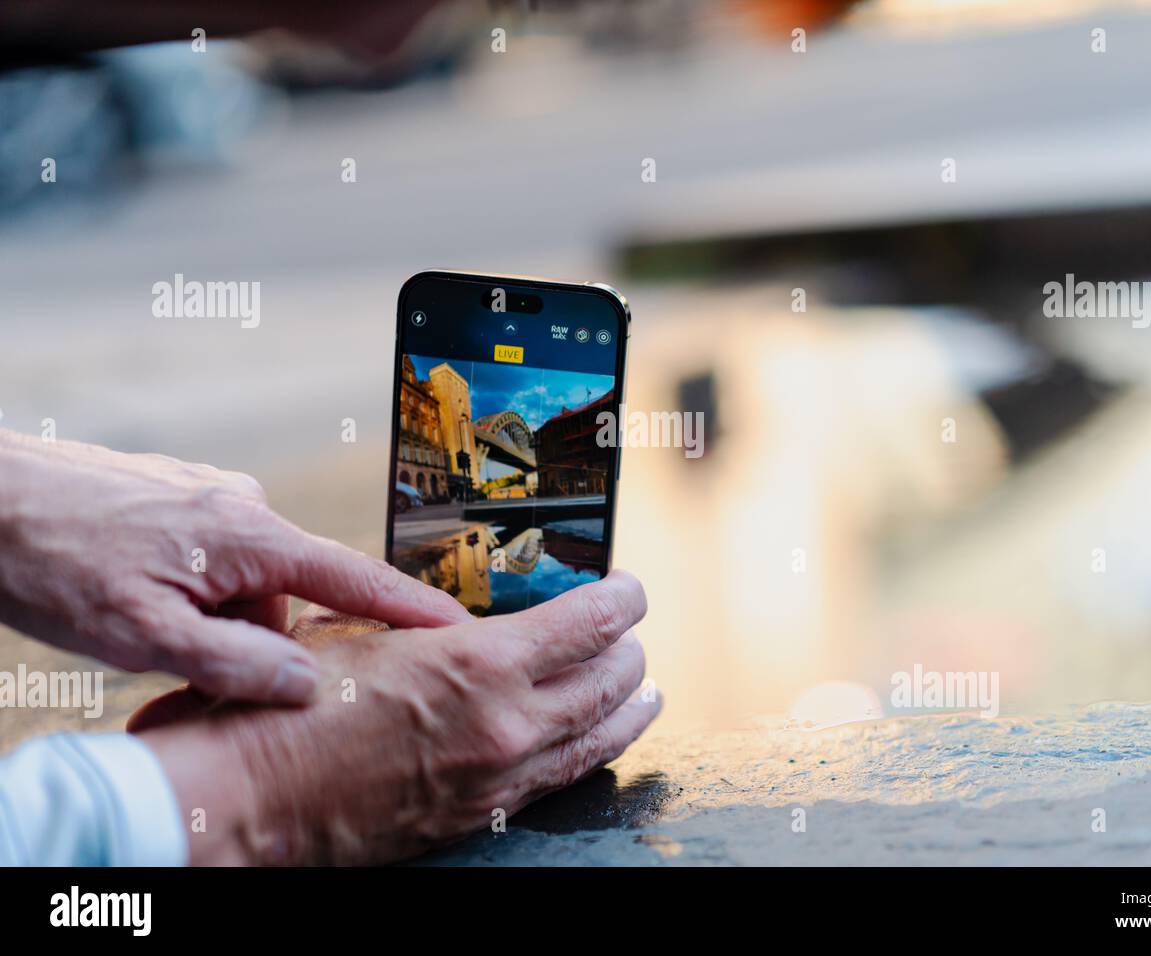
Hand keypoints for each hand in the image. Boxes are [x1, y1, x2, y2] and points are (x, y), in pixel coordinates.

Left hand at [0, 429, 468, 703]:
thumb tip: (310, 680)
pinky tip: (137, 594)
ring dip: (217, 616)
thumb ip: (236, 661)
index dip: (413, 609)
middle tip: (191, 661)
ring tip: (143, 625)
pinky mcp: (183, 495)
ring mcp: (212, 495)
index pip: (356, 579)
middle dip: (260, 635)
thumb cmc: (50, 559)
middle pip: (293, 592)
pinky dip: (195, 589)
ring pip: (248, 580)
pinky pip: (218, 557)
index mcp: (250, 537)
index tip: (461, 626)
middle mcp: (244, 506)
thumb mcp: (142, 635)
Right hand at [131, 571, 659, 864]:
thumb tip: (465, 625)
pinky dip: (587, 755)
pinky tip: (590, 745)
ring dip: (629, 710)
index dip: (622, 600)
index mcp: (481, 663)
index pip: (589, 624)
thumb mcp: (363, 631)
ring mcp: (498, 777)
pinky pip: (557, 782)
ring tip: (647, 693)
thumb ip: (430, 627)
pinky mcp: (480, 816)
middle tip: (635, 636)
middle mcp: (507, 723)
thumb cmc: (289, 704)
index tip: (631, 588)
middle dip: (630, 652)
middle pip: (607, 682)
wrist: (246, 798)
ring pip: (596, 740)